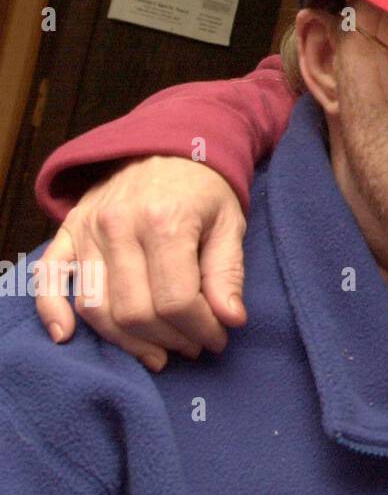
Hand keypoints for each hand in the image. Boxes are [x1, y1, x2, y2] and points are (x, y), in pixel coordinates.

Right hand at [33, 156, 247, 371]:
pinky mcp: (69, 230)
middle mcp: (119, 226)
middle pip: (135, 311)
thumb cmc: (205, 187)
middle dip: (169, 340)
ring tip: (158, 352)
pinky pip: (49, 277)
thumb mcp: (230, 223)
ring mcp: (88, 228)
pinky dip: (51, 310)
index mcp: (165, 222)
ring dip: (127, 341)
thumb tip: (230, 320)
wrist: (169, 142)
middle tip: (193, 345)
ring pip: (96, 306)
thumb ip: (227, 272)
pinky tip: (65, 336)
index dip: (200, 329)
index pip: (176, 300)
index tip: (217, 338)